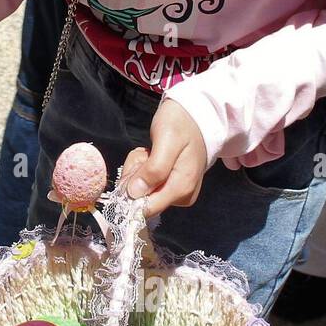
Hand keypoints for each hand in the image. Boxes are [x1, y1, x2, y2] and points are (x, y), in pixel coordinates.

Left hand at [121, 99, 208, 216]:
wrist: (194, 117)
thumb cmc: (181, 125)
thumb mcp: (167, 141)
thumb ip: (154, 169)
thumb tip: (135, 194)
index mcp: (181, 189)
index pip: (147, 209)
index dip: (132, 192)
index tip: (137, 168)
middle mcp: (180, 197)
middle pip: (140, 199)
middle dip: (135, 174)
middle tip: (145, 154)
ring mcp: (175, 193)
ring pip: (139, 190)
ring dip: (137, 169)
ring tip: (150, 152)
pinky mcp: (168, 187)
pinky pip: (144, 183)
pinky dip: (141, 168)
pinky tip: (150, 155)